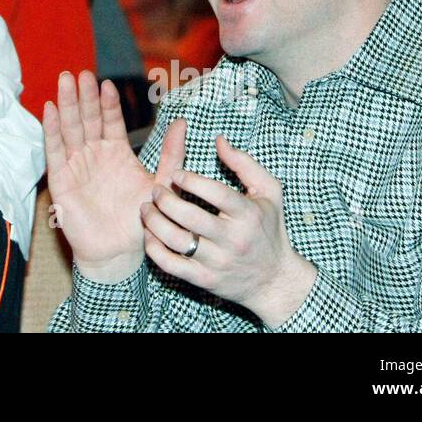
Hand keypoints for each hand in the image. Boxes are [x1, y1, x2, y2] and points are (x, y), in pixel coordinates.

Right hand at [44, 70, 186, 282]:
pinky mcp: (61, 179)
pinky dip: (51, 130)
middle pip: (87, 119)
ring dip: (67, 105)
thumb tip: (183, 122)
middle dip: (85, 96)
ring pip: (70, 128)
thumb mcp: (160, 183)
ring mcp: (76, 164)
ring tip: (64, 81)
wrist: (118, 252)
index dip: (108, 103)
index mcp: (116, 152)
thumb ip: (172, 154)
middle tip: (81, 74)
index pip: (110, 121)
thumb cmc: (139, 221)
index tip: (108, 84)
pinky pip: (55, 151)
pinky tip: (50, 110)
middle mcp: (94, 154)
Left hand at [140, 135, 316, 326]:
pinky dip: (154, 249)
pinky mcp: (205, 280)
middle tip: (155, 190)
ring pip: (176, 241)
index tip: (176, 174)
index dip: (191, 181)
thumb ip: (244, 164)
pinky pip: (171, 265)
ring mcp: (218, 262)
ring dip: (154, 222)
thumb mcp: (269, 192)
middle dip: (165, 199)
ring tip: (146, 208)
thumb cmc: (269, 229)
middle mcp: (233, 239)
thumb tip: (219, 140)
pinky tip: (149, 234)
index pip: (216, 194)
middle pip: (190, 217)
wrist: (275, 281)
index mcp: (247, 215)